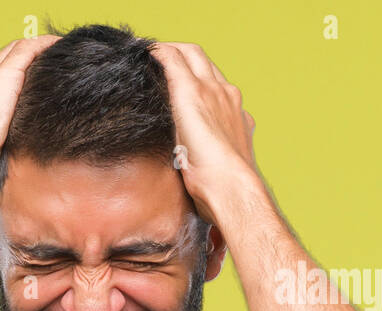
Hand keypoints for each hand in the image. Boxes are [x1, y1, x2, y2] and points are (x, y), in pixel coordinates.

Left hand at [150, 42, 258, 226]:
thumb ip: (210, 159)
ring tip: (151, 56)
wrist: (231, 187)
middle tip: (161, 61)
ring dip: (171, 51)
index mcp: (235, 113)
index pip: (216, 84)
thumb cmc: (224, 188)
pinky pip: (173, 60)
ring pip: (190, 54)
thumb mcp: (219, 167)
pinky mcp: (191, 92)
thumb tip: (194, 171)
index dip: (197, 77)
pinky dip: (160, 53)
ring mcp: (211, 91)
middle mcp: (227, 95)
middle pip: (204, 62)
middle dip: (183, 56)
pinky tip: (146, 54)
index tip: (179, 81)